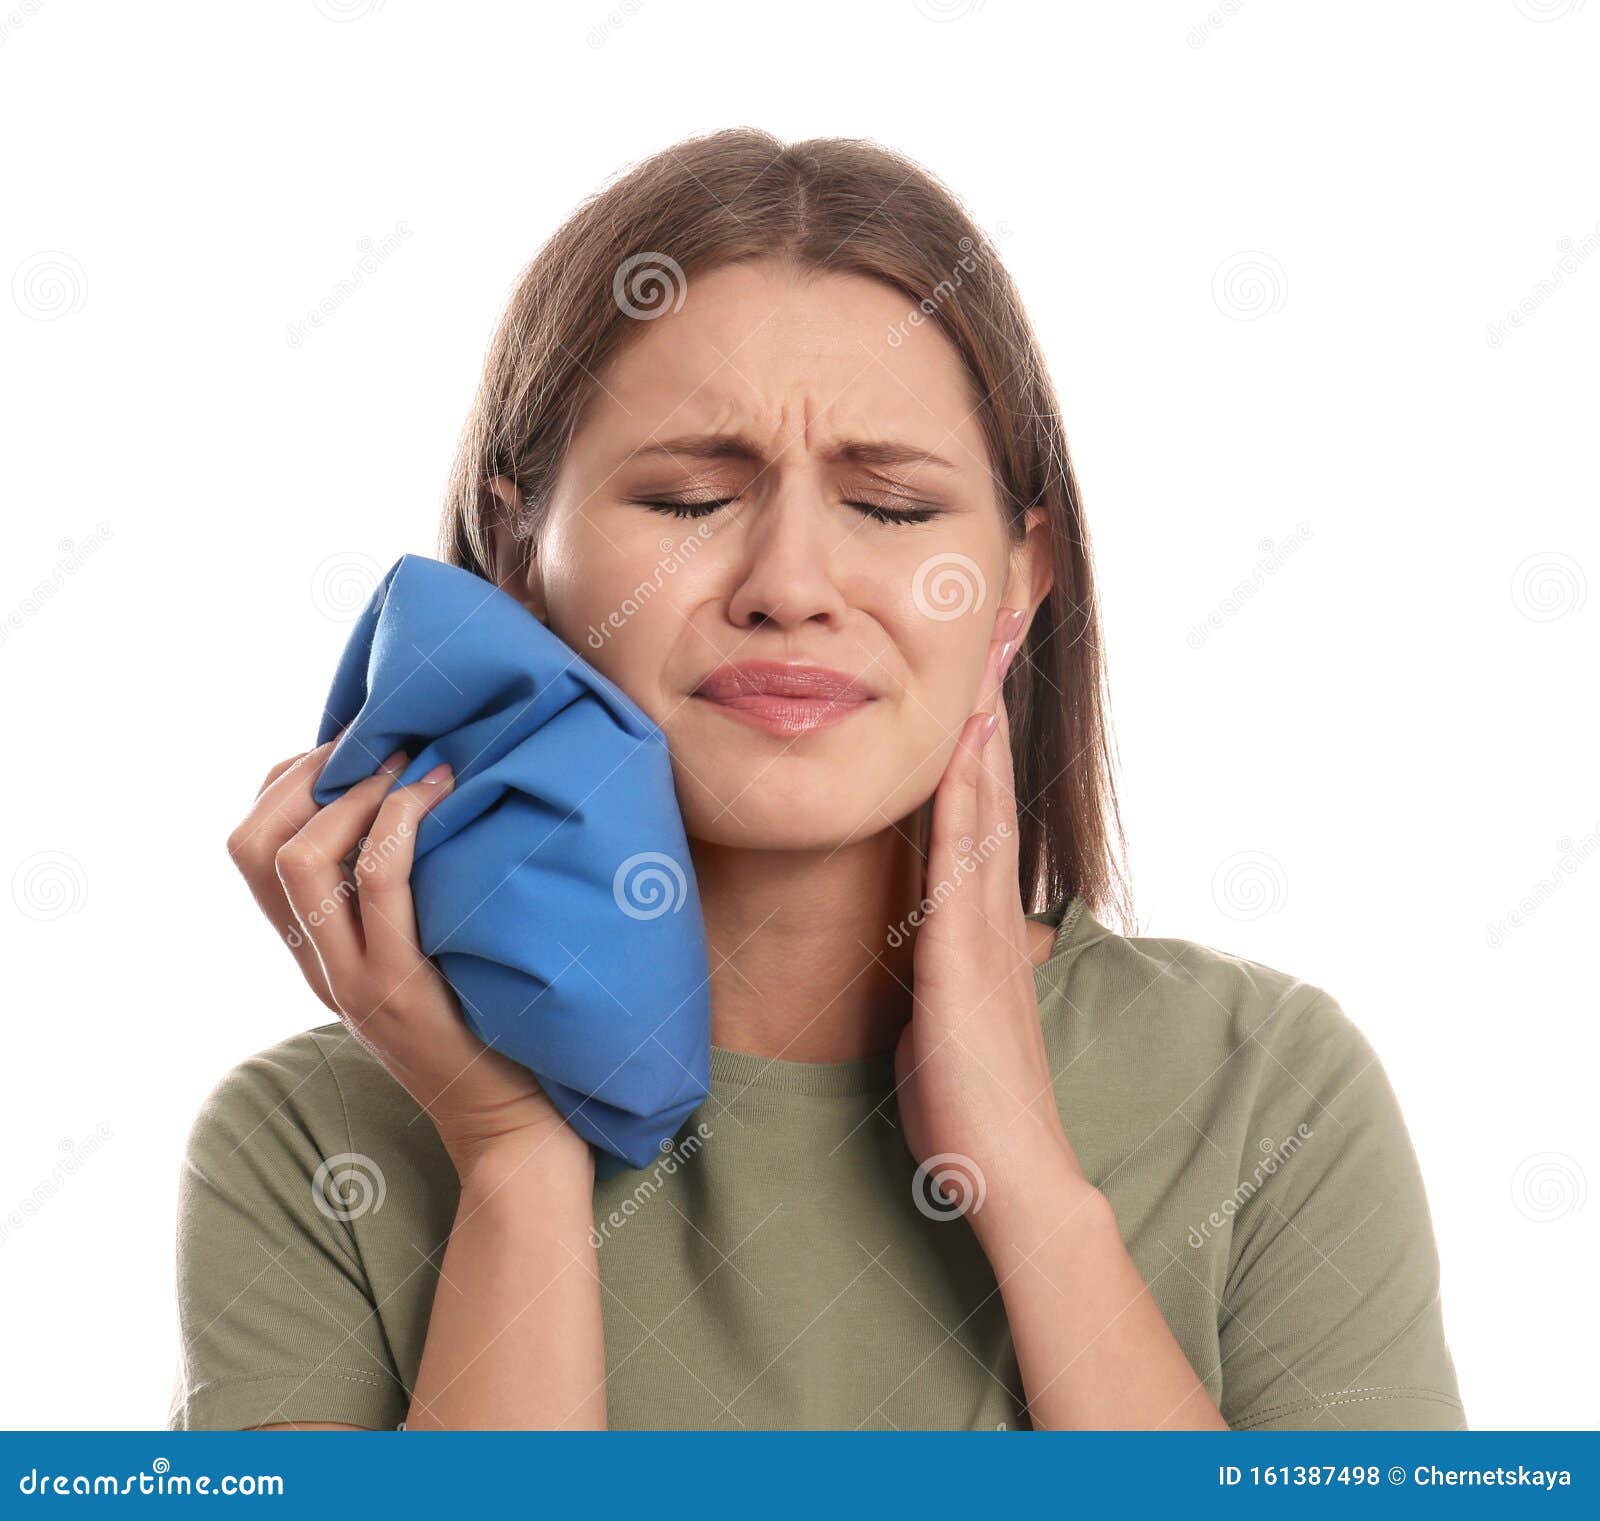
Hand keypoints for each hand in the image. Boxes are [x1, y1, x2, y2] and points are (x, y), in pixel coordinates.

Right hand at [225, 741, 589, 1181]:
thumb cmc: (485, 1022)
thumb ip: (399, 899)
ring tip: (411, 758)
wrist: (510, 1124)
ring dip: (354, 792)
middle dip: (304, 775)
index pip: (252, 849)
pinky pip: (380, 886)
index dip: (286, 781)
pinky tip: (438, 792)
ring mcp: (352, 979)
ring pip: (300, 862)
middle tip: (376, 741)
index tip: (348, 743)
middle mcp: (317, 963)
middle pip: (253, 848)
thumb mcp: (423, 953)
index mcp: (315, 950)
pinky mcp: (402, 988)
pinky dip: (401, 823)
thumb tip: (421, 801)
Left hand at [893, 607, 1092, 1240]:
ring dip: (979, 734)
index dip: (976, 743)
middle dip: (988, 711)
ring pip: (981, 811)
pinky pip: (961, 864)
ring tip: (982, 660)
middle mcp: (988, 914)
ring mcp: (981, 933)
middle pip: (987, 791)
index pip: (977, 814)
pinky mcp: (962, 963)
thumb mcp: (944, 1020)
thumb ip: (936, 972)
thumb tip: (921, 952)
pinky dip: (961, 799)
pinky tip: (957, 749)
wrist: (1012, 1174)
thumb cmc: (972, 1107)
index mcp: (978, 925)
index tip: (976, 678)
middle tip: (997, 633)